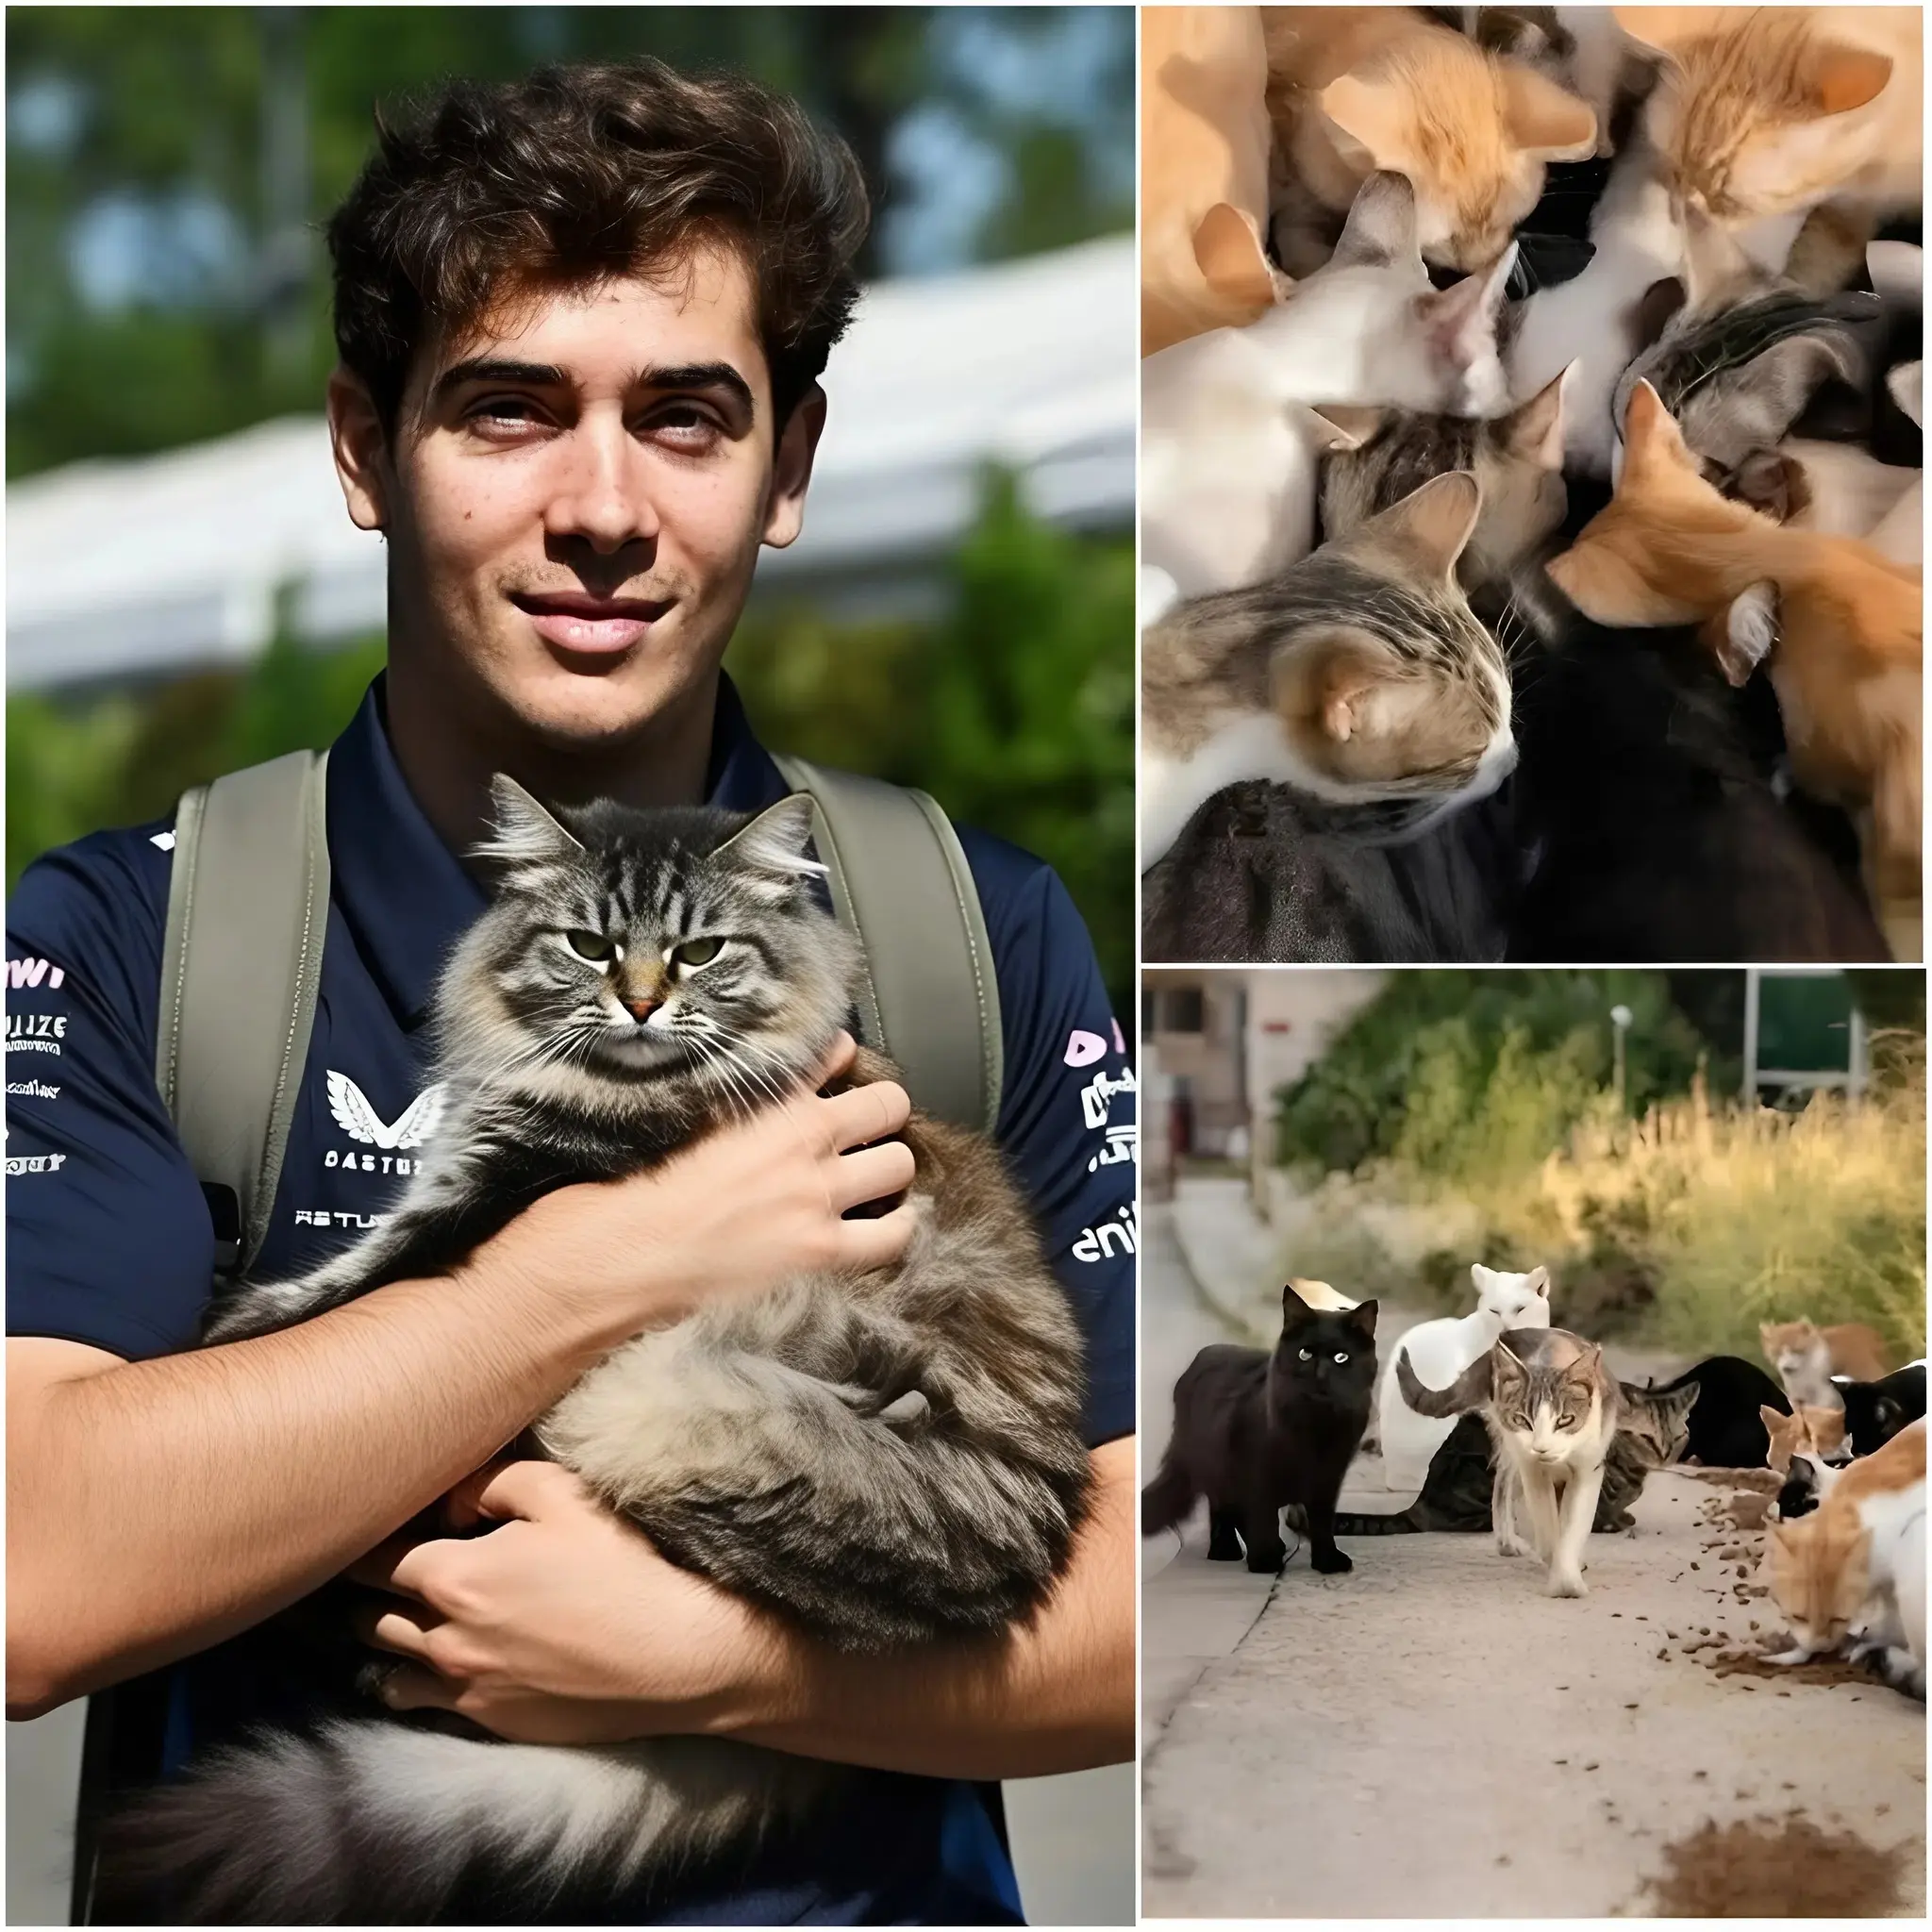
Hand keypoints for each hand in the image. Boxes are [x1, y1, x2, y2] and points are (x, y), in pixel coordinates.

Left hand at [347, 1460, 789, 1745]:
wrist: (675, 1656)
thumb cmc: (623, 1567)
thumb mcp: (563, 1495)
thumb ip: (493, 1482)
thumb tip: (453, 1501)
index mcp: (454, 1576)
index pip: (377, 1558)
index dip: (371, 1539)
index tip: (378, 1525)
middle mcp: (444, 1638)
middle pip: (371, 1615)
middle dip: (370, 1589)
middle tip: (382, 1567)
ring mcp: (463, 1687)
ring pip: (387, 1664)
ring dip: (386, 1635)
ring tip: (395, 1614)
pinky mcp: (489, 1721)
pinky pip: (419, 1703)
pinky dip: (412, 1680)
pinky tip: (429, 1664)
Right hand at [465, 1031, 915, 1337]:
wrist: (608, 1259)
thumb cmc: (623, 1193)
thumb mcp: (677, 1119)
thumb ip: (732, 1099)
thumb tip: (764, 1089)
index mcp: (764, 1100)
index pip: (834, 1054)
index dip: (842, 1062)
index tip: (839, 1071)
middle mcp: (800, 1142)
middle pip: (887, 1105)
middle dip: (880, 1113)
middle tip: (864, 1130)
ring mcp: (816, 1199)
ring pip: (898, 1165)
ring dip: (890, 1168)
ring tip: (872, 1178)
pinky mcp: (818, 1253)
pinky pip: (892, 1236)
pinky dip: (895, 1226)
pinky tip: (882, 1224)